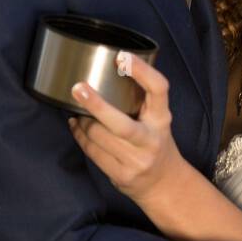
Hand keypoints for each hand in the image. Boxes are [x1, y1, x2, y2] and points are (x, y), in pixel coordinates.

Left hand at [67, 52, 182, 204]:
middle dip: (96, 105)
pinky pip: (93, 152)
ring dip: (82, 122)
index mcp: (162, 119)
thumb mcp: (157, 120)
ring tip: (77, 112)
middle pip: (120, 123)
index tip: (122, 56)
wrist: (165, 184)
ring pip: (99, 137)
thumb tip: (107, 71)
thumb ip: (141, 101)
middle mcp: (151, 140)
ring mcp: (136, 160)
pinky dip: (80, 136)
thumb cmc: (155, 142)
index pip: (158, 90)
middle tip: (78, 88)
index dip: (142, 71)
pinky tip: (76, 127)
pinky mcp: (122, 175)